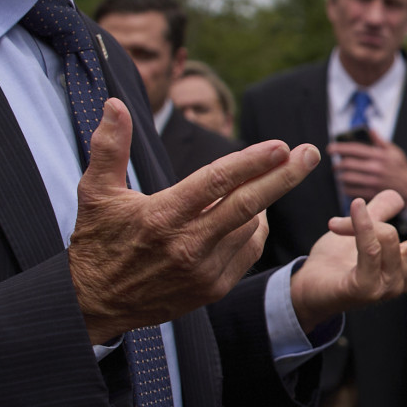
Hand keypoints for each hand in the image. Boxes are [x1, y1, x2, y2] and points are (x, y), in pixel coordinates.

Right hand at [71, 101, 310, 342]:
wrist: (95, 303)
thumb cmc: (97, 241)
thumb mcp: (96, 192)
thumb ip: (109, 147)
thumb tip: (115, 104)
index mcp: (161, 217)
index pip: (215, 183)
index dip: (251, 162)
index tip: (281, 145)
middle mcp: (187, 245)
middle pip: (247, 205)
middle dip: (284, 176)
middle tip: (311, 152)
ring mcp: (203, 271)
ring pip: (252, 228)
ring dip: (266, 200)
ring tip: (275, 175)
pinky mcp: (212, 289)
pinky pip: (248, 252)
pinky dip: (257, 230)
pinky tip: (257, 212)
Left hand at [290, 183, 406, 333]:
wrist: (307, 291)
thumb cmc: (334, 263)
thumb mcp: (361, 232)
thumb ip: (380, 213)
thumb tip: (399, 196)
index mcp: (406, 264)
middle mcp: (403, 278)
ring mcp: (387, 287)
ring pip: (389, 235)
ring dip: (360, 220)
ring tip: (337, 225)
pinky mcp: (367, 289)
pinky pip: (370, 247)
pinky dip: (361, 225)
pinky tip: (353, 209)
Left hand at [329, 132, 406, 203]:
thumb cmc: (401, 169)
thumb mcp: (395, 152)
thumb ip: (380, 141)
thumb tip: (370, 129)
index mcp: (380, 155)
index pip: (354, 149)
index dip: (339, 147)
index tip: (330, 148)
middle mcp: (375, 168)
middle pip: (348, 164)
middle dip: (337, 164)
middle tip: (335, 165)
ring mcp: (373, 182)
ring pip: (347, 178)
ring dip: (340, 176)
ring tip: (340, 175)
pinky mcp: (372, 194)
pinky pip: (351, 191)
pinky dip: (345, 188)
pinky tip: (346, 186)